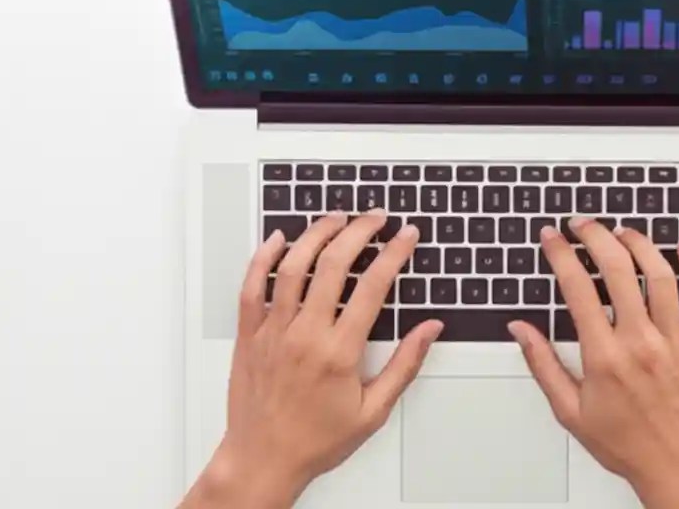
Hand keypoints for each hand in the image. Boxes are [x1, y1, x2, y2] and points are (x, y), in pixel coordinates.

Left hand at [180, 211, 442, 508]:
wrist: (263, 460)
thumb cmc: (315, 441)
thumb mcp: (374, 410)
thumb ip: (405, 365)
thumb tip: (429, 330)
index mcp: (339, 352)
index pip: (373, 286)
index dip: (394, 253)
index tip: (406, 236)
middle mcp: (305, 335)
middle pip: (334, 264)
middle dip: (360, 231)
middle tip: (375, 218)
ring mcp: (273, 332)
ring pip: (292, 266)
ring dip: (316, 234)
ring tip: (336, 218)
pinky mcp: (249, 335)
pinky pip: (252, 287)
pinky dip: (263, 258)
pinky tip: (279, 240)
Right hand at [508, 218, 678, 508]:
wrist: (677, 466)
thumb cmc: (626, 444)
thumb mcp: (570, 411)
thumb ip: (543, 364)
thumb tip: (521, 329)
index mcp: (604, 357)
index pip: (577, 288)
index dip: (561, 254)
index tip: (553, 238)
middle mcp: (640, 342)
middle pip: (617, 269)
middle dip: (595, 235)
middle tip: (582, 224)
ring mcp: (675, 341)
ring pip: (660, 275)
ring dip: (639, 243)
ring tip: (622, 231)